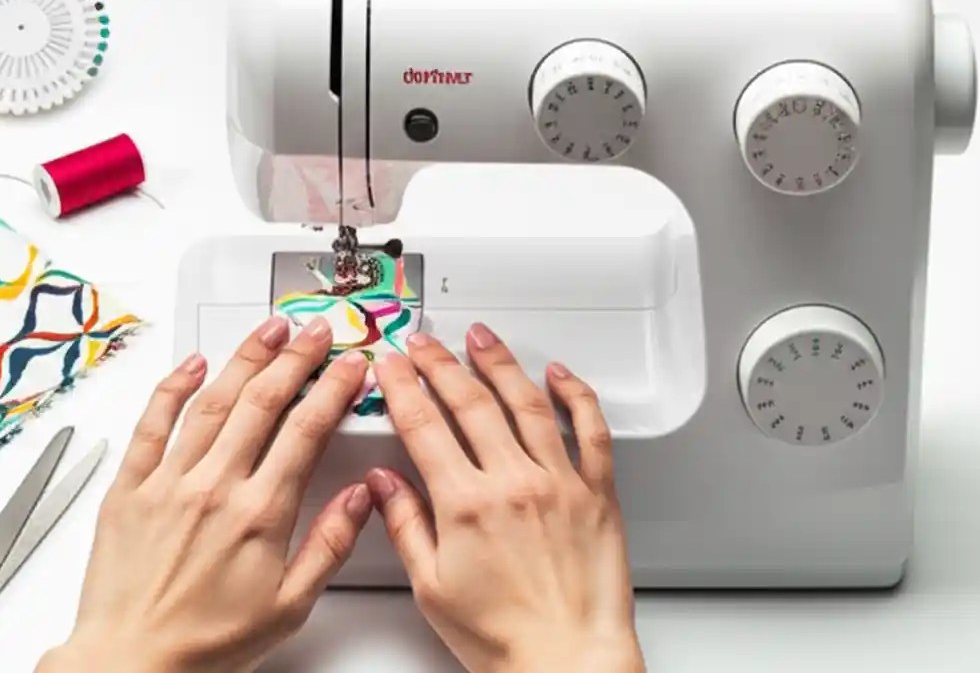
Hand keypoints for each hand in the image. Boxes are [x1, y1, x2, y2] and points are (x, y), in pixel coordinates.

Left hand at [38, 316, 372, 672]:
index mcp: (260, 514)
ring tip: (269, 329)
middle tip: (315, 332)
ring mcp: (168, 482)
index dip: (334, 389)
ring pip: (213, 402)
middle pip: (263, 402)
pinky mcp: (129, 488)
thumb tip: (361, 497)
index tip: (351, 365)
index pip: (307, 430)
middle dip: (295, 358)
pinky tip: (192, 365)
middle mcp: (214, 488)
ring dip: (245, 359)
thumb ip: (329, 545)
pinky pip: (152, 424)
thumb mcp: (289, 606)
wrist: (131, 663)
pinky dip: (173, 388)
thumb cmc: (205, 644)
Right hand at [368, 324, 644, 672]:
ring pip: (526, 403)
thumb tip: (382, 483)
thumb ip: (405, 525)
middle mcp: (513, 483)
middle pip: (469, 402)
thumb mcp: (432, 586)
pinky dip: (576, 395)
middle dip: (440, 364)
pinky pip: (590, 430)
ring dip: (499, 363)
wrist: (569, 662)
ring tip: (481, 338)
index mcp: (465, 505)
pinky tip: (559, 374)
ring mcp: (559, 482)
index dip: (403, 388)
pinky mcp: (596, 492)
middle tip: (424, 342)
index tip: (392, 366)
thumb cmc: (504, 638)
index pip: (423, 426)